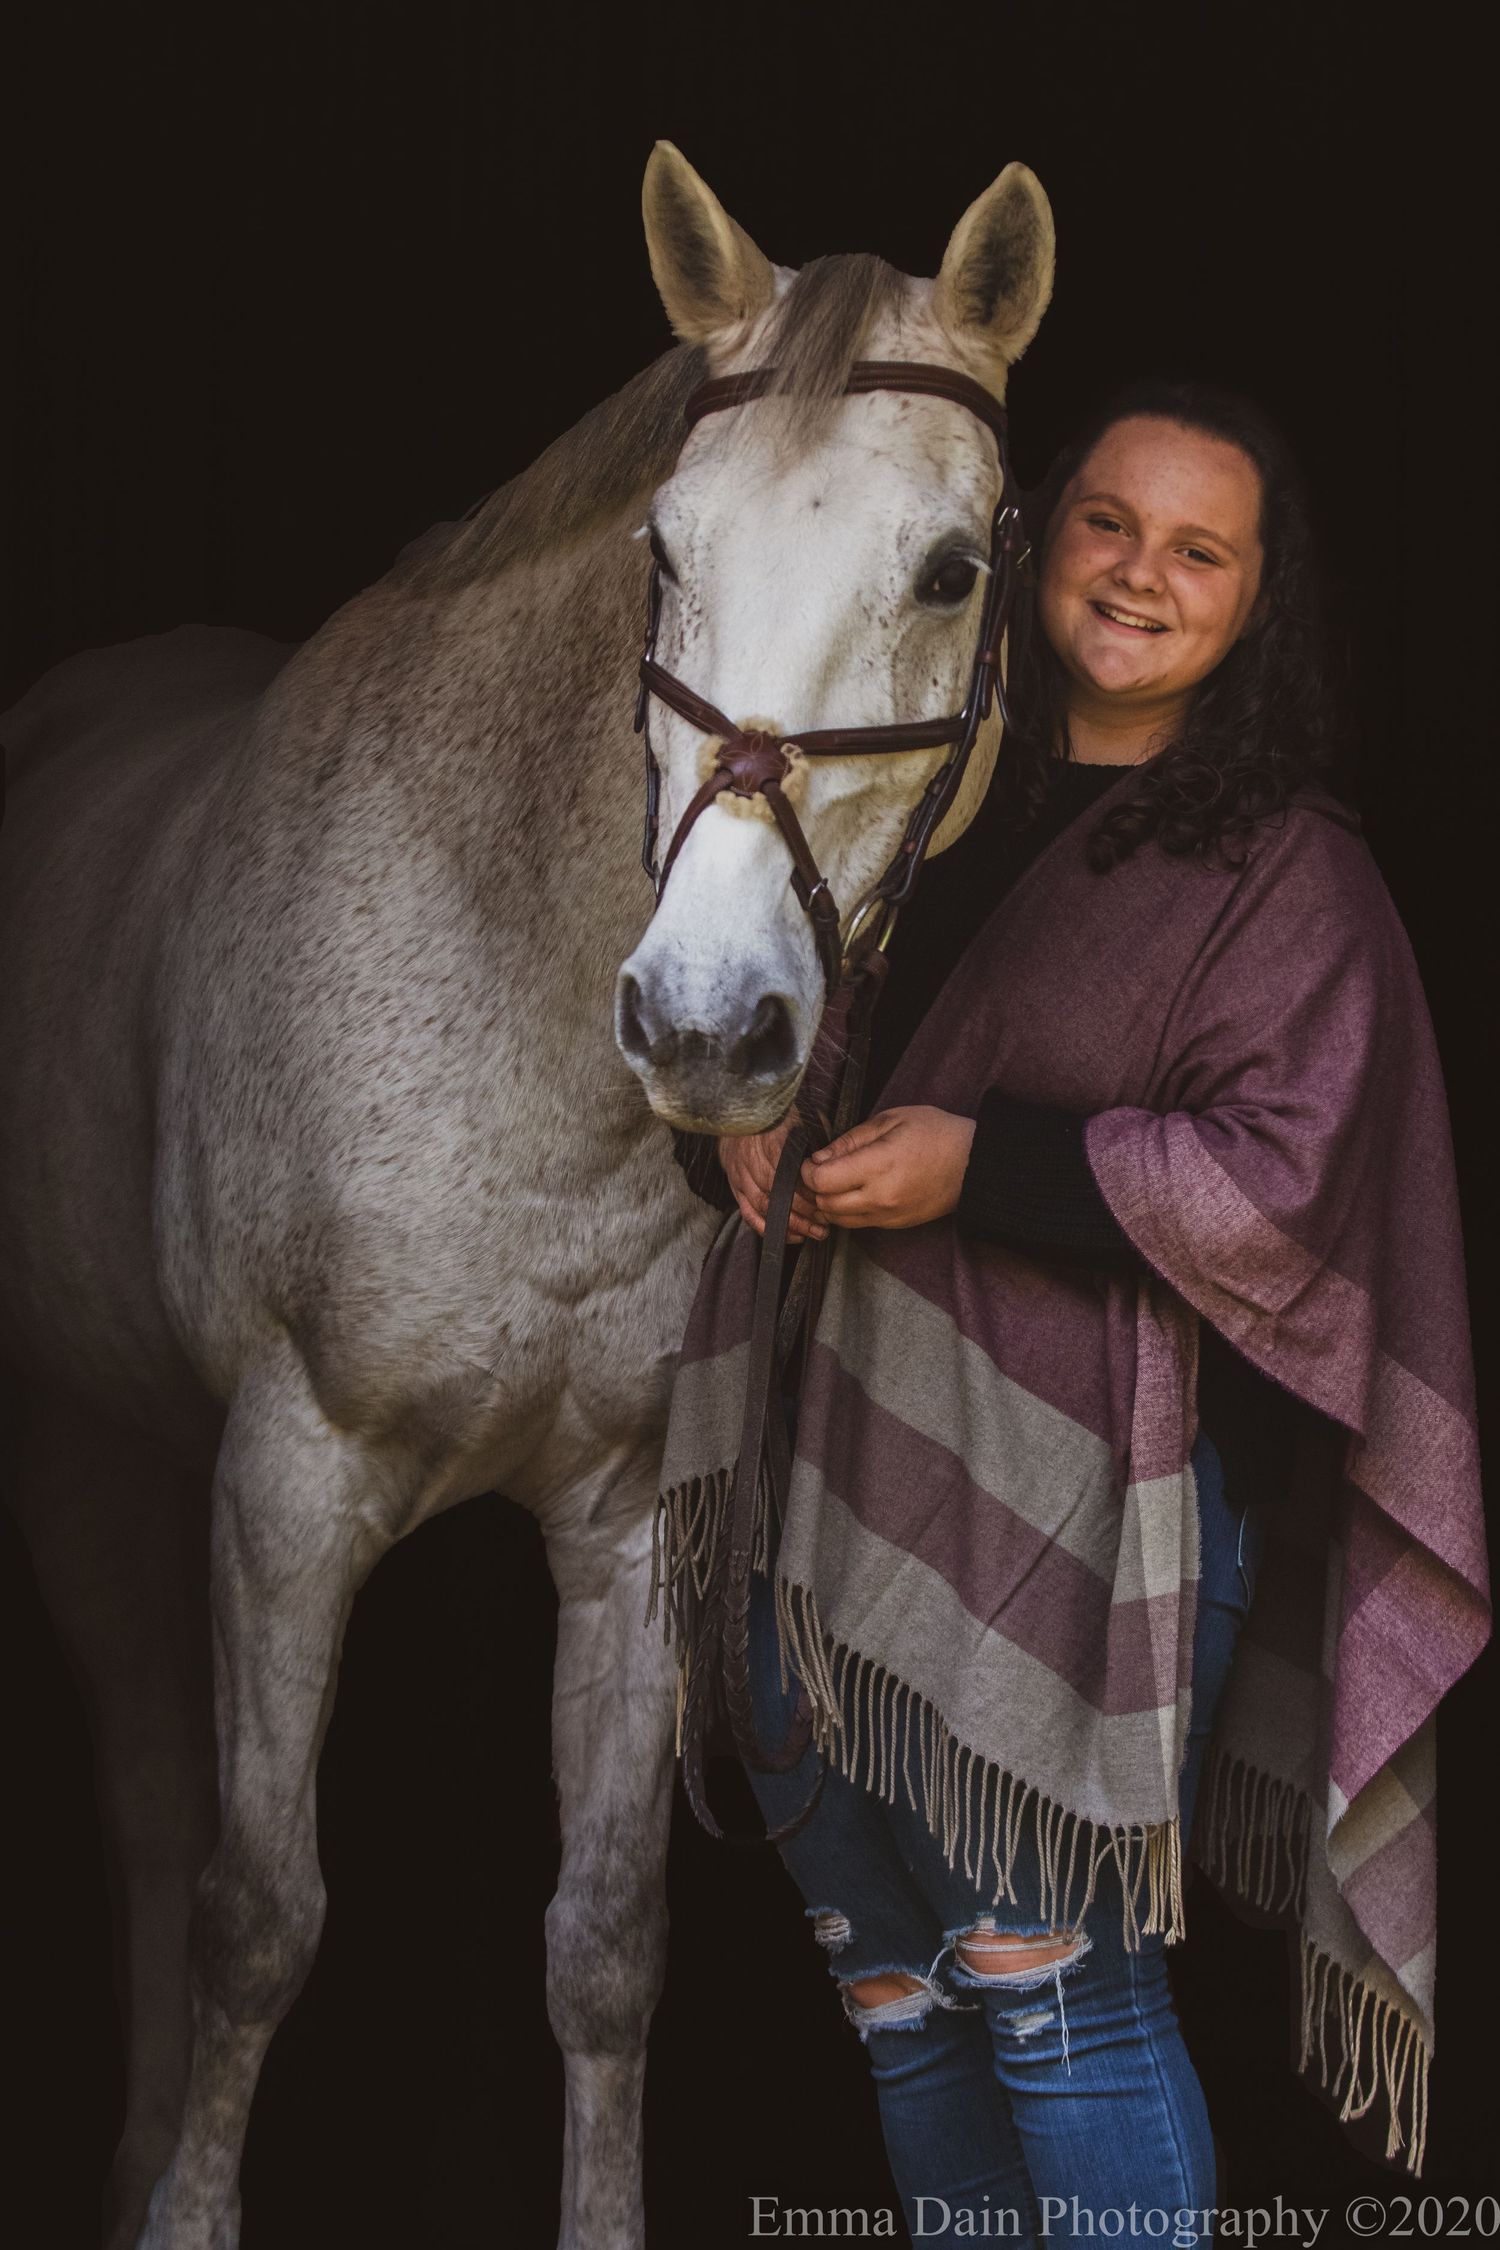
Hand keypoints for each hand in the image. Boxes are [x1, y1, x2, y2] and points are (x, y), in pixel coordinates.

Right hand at [718, 1111, 827, 1241]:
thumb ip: (817, 1136)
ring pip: (763, 1206)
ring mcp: (740, 1174)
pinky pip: (748, 1214)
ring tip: (813, 1233)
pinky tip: (790, 1235)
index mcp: (770, 1137)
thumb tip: (835, 1159)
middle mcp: (752, 1157)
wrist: (737, 1110)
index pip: (788, 1169)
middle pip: (776, 1191)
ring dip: (789, 1224)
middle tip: (825, 1223)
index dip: (806, 1189)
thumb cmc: (776, 1115)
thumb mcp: (800, 1116)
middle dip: (803, 1211)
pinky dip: (768, 1228)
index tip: (825, 1199)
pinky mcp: (734, 1186)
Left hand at [801, 1105, 976, 1229]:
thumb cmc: (935, 1134)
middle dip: (815, 1189)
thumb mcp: (890, 1120)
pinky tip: (855, 1192)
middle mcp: (880, 1197)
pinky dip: (848, 1211)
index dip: (808, 1171)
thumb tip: (819, 1157)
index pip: (821, 1181)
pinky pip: (859, 1224)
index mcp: (878, 1166)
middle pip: (825, 1205)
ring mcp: (888, 1215)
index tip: (812, 1160)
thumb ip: (850, 1140)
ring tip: (836, 1182)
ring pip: (839, 1220)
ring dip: (830, 1203)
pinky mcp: (896, 1225)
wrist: (973, 1164)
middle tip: (820, 1170)